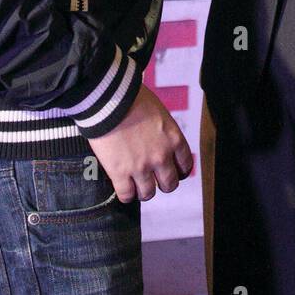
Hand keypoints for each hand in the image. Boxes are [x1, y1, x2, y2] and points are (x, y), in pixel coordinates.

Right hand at [88, 82, 192, 203]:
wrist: (109, 100)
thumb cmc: (132, 99)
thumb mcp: (158, 112)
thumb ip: (162, 131)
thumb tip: (157, 138)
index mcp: (174, 139)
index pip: (185, 166)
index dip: (178, 171)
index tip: (172, 171)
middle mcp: (161, 156)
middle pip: (169, 184)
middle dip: (162, 183)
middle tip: (153, 178)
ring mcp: (141, 167)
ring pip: (148, 193)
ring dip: (143, 190)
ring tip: (136, 184)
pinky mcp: (120, 172)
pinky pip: (126, 195)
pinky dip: (125, 194)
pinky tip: (122, 186)